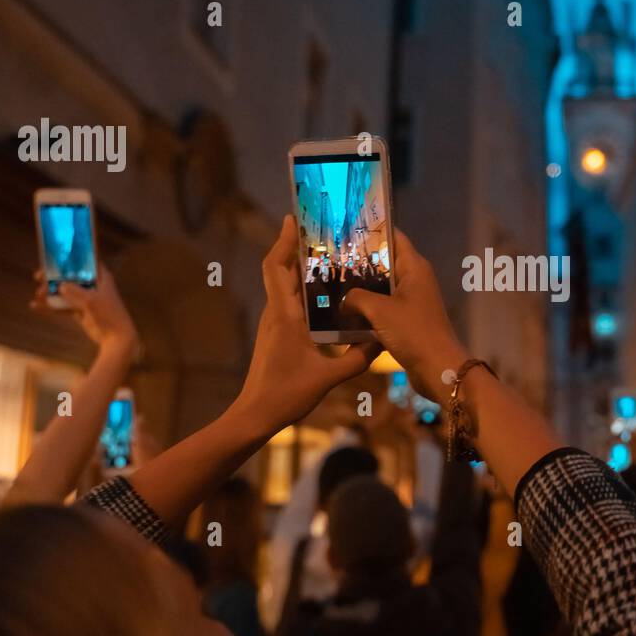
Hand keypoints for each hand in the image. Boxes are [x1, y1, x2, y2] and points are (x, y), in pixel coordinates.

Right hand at [32, 265, 138, 357]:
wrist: (116, 338)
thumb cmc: (108, 315)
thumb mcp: (91, 301)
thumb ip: (75, 292)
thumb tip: (60, 285)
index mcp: (101, 277)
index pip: (84, 263)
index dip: (70, 259)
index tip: (53, 258)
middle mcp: (93, 286)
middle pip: (70, 277)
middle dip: (54, 276)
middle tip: (38, 276)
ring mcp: (86, 299)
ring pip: (65, 292)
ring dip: (51, 292)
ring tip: (38, 294)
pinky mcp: (80, 311)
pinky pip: (63, 306)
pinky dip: (51, 306)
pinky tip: (36, 305)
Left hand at [231, 215, 379, 432]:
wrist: (254, 416)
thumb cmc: (286, 395)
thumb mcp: (328, 378)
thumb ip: (357, 359)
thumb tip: (381, 341)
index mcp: (284, 316)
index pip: (277, 268)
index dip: (283, 241)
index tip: (293, 219)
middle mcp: (275, 314)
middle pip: (278, 270)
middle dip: (293, 247)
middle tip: (318, 231)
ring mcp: (273, 324)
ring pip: (281, 285)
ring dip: (297, 267)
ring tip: (326, 256)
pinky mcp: (275, 335)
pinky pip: (286, 301)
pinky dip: (300, 288)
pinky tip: (322, 293)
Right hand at [342, 229, 467, 404]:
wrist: (437, 368)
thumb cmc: (413, 332)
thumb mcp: (379, 310)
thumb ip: (356, 297)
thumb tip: (343, 300)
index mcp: (414, 267)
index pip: (393, 237)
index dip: (370, 230)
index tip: (343, 227)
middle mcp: (414, 279)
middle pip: (384, 262)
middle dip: (358, 261)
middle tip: (328, 258)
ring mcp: (411, 301)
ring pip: (381, 288)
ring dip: (360, 288)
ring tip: (330, 284)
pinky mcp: (406, 321)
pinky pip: (382, 308)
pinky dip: (366, 310)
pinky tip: (343, 313)